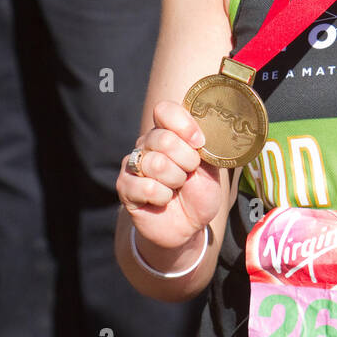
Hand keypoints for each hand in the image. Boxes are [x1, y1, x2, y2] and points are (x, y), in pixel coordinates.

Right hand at [117, 101, 223, 253]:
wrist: (189, 226)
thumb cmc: (198, 193)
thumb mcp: (211, 168)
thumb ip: (205, 148)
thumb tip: (203, 132)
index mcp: (167, 132)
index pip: (165, 111)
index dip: (184, 125)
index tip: (199, 143)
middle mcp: (146, 144)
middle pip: (163, 139)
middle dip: (186, 160)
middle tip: (190, 173)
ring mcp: (133, 165)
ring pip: (155, 163)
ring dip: (176, 180)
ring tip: (177, 187)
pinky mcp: (125, 187)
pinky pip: (147, 187)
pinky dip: (163, 197)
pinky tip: (164, 200)